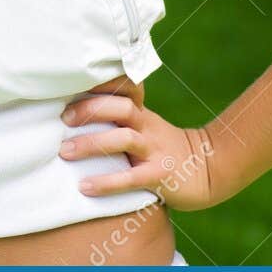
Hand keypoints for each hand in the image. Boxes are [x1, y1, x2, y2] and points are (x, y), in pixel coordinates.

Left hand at [59, 85, 220, 210]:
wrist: (209, 169)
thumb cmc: (163, 148)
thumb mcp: (144, 126)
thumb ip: (117, 119)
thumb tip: (70, 114)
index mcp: (141, 113)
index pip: (121, 89)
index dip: (98, 84)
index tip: (68, 84)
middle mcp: (147, 127)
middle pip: (121, 107)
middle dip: (90, 110)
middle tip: (62, 119)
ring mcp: (155, 150)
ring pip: (124, 139)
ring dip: (92, 144)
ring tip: (65, 152)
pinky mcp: (160, 175)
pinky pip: (131, 178)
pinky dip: (106, 182)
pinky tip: (85, 186)